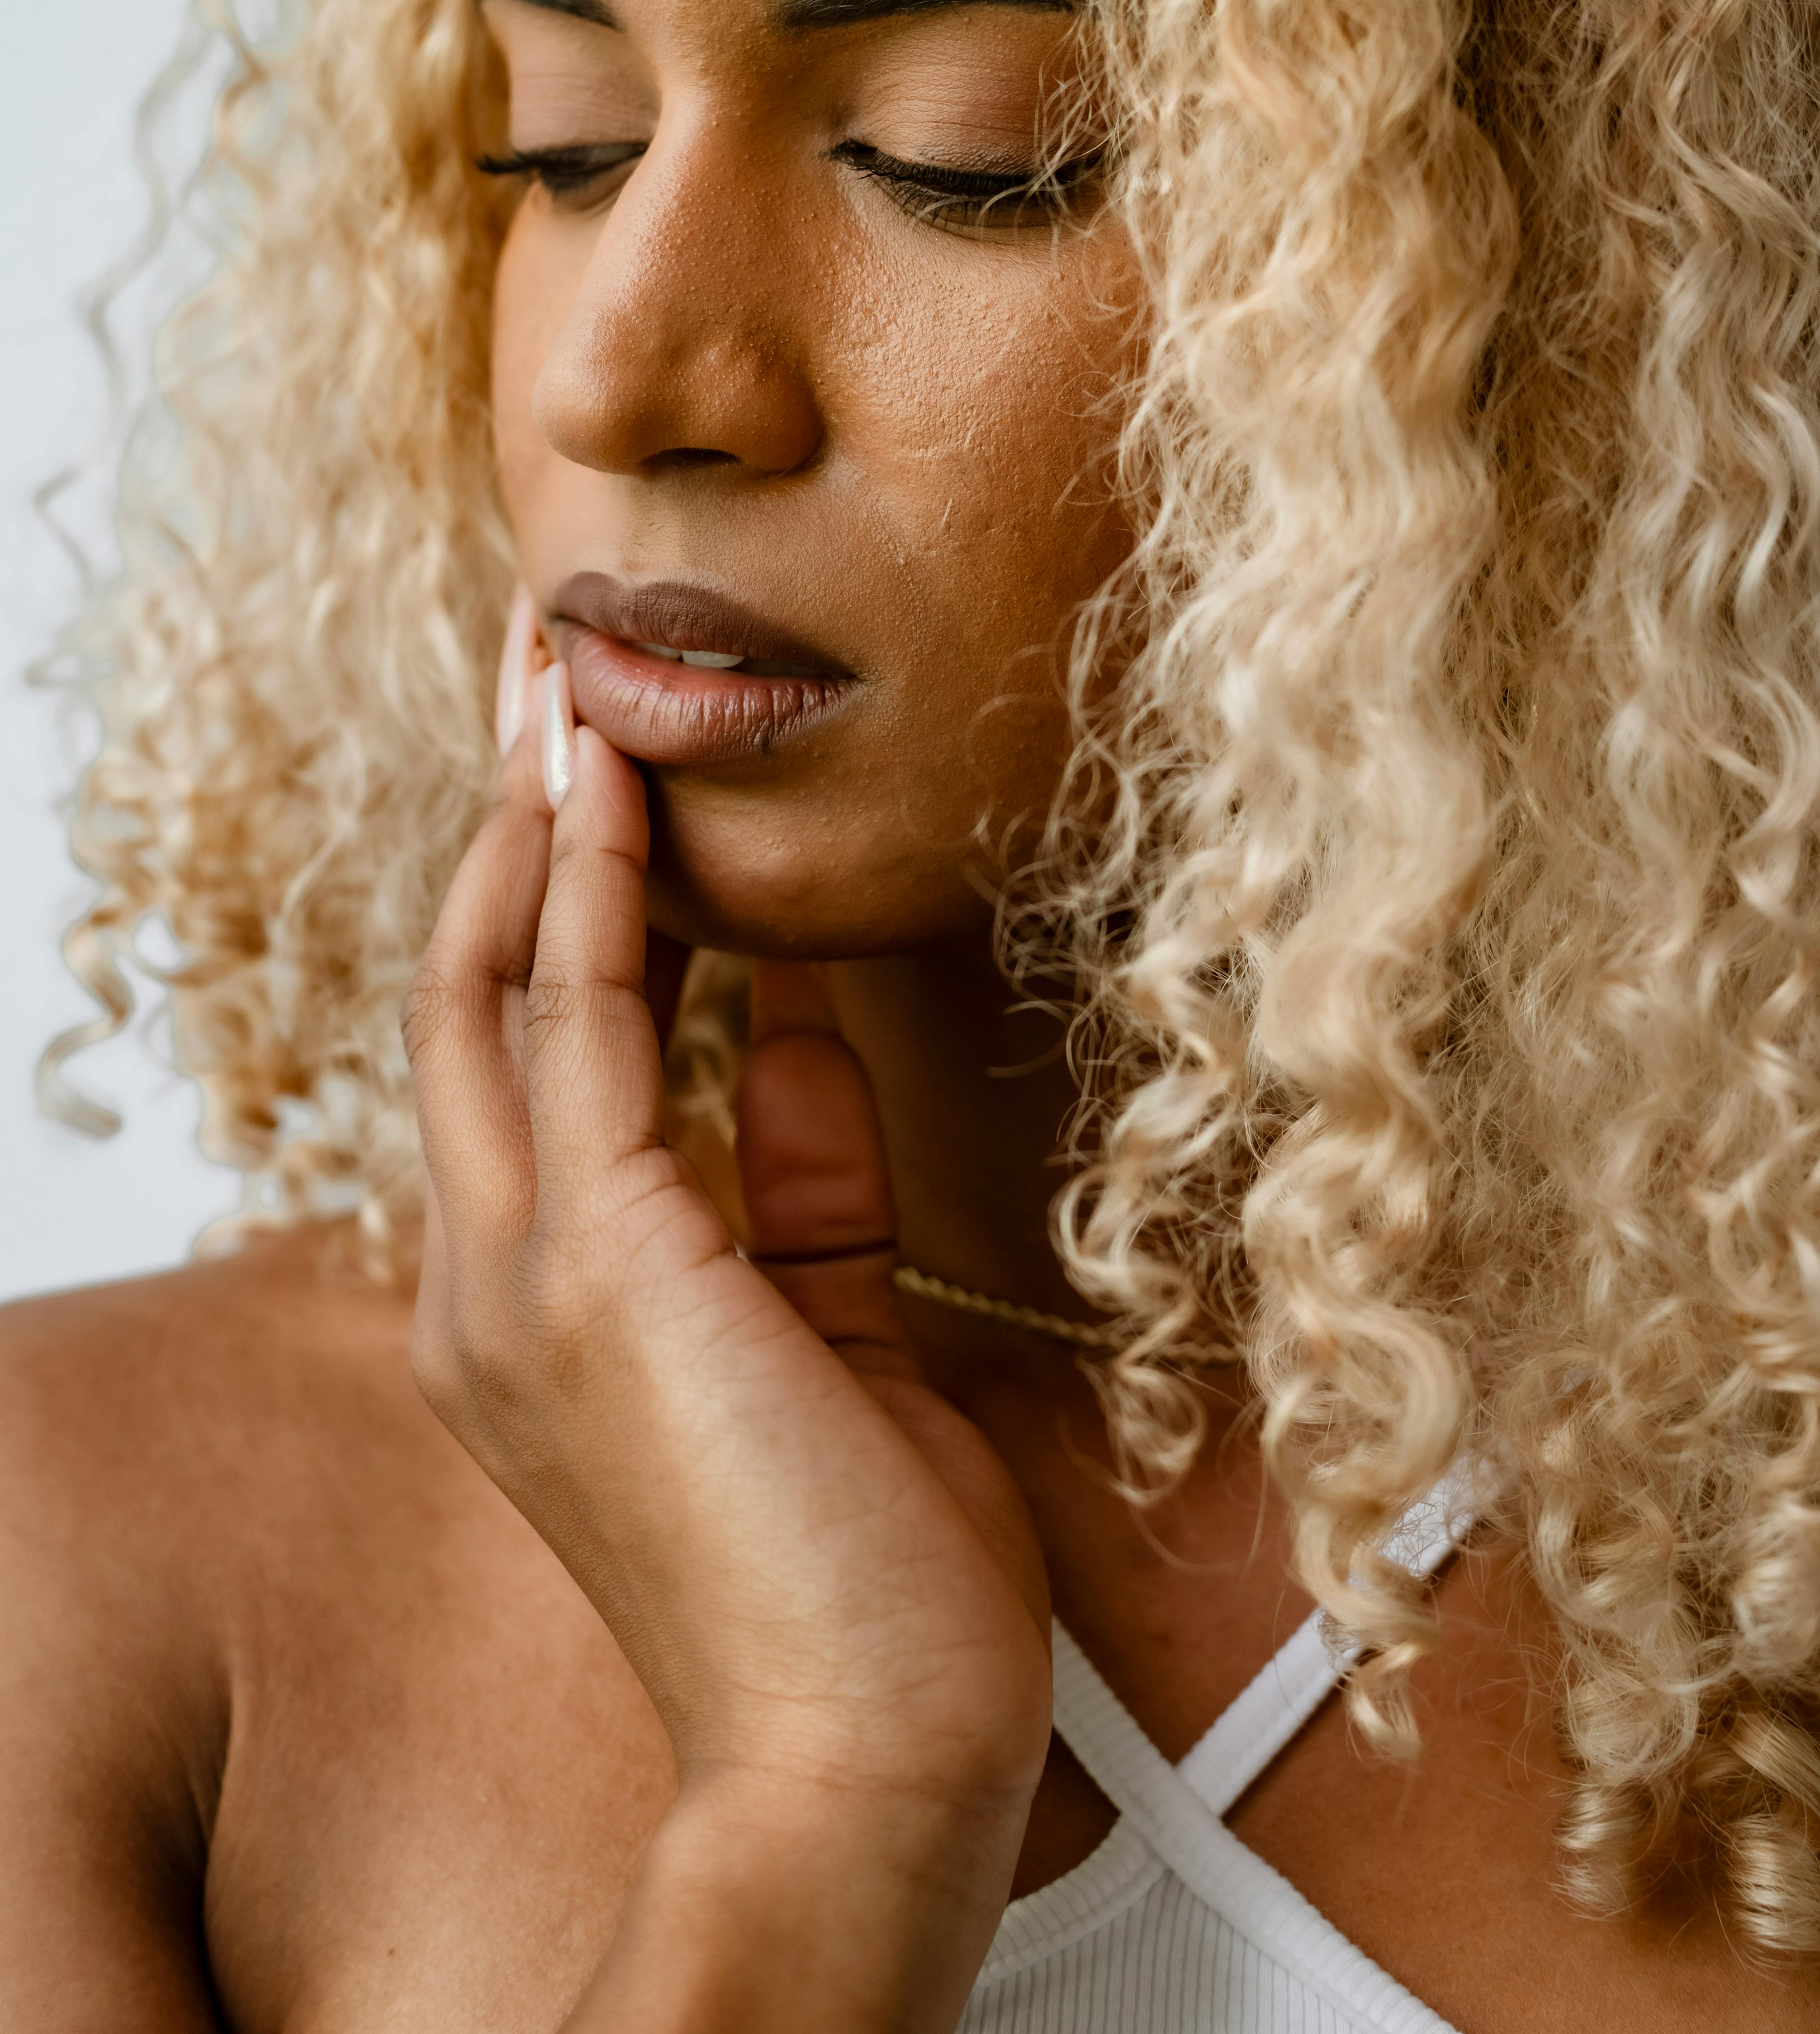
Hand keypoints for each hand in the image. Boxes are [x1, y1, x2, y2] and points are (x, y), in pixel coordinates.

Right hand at [403, 653, 1051, 2031]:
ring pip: (498, 983)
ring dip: (540, 816)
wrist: (870, 1765)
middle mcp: (492, 1279)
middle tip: (548, 674)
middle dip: (513, 819)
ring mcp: (522, 1272)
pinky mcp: (600, 1260)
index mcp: (535, 1307)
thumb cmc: (864, 1577)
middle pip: (472, 989)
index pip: (522, 1057)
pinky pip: (583, 1024)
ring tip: (570, 678)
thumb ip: (799, 1176)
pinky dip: (600, 894)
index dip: (551, 902)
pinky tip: (620, 791)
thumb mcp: (830, 1328)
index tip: (597, 782)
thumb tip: (802, 1023)